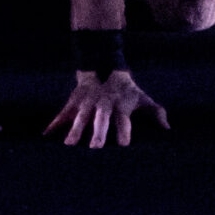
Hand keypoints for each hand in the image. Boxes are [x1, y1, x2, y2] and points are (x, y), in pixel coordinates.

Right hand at [47, 69, 170, 148]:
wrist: (103, 64)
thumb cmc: (126, 91)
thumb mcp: (142, 98)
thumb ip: (156, 112)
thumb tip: (168, 129)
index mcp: (120, 105)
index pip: (123, 120)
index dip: (124, 132)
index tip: (124, 146)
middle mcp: (102, 104)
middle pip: (100, 120)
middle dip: (97, 133)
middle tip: (95, 149)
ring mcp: (86, 103)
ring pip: (80, 118)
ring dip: (74, 131)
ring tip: (69, 147)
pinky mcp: (74, 102)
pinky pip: (62, 114)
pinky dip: (54, 124)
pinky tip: (46, 136)